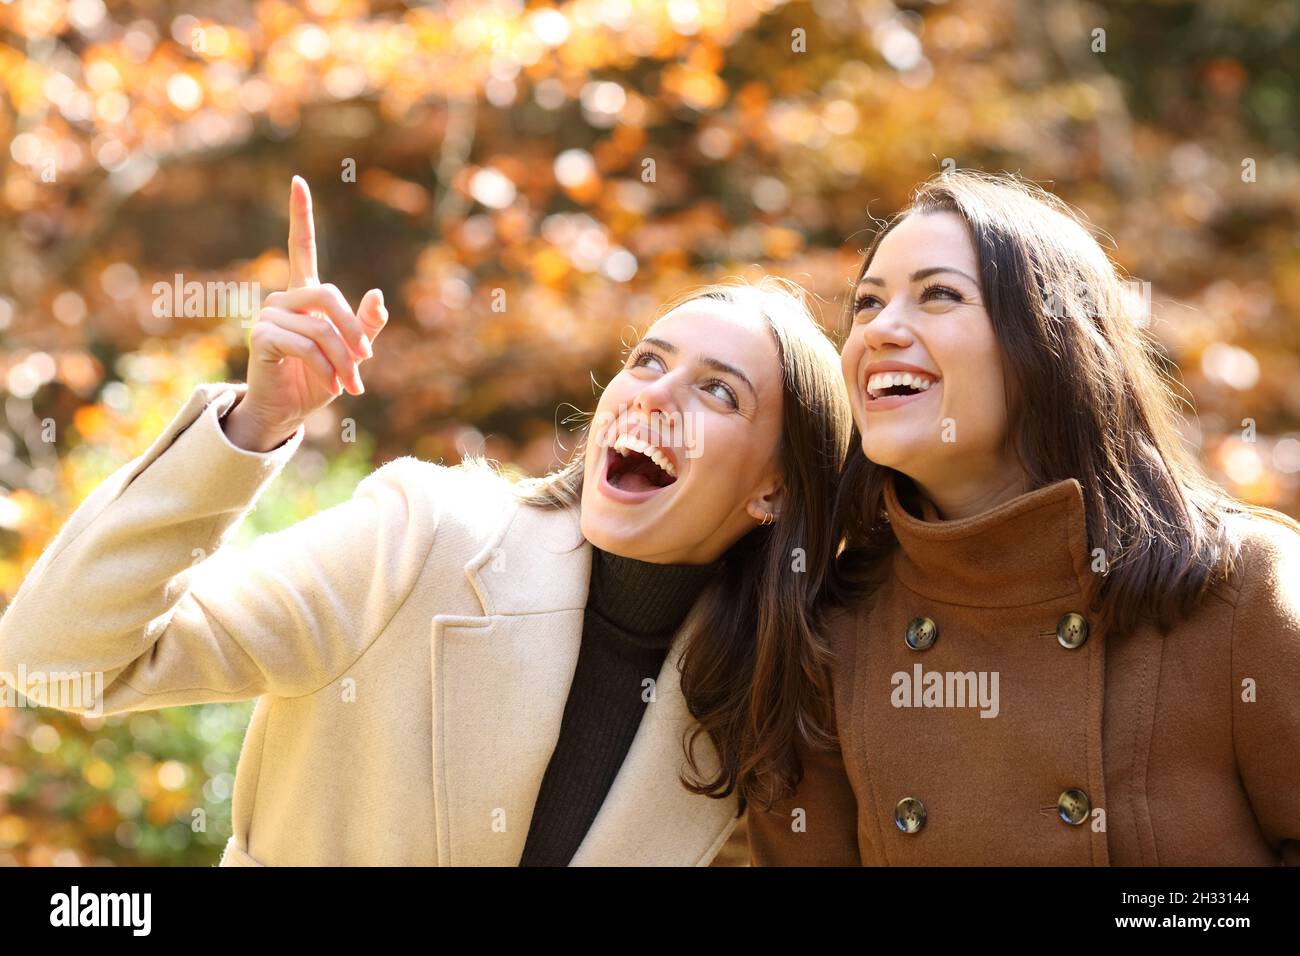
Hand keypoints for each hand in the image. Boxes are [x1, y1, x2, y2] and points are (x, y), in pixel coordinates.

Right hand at [229, 175, 387, 448]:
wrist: (288, 413)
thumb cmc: (318, 381)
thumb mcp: (351, 354)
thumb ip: (366, 326)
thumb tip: (377, 294)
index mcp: (305, 297)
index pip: (301, 248)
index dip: (300, 216)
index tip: (298, 182)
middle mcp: (283, 300)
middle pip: (328, 295)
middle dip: (353, 331)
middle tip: (365, 361)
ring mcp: (268, 317)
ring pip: (320, 327)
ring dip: (342, 359)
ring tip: (349, 384)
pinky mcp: (261, 338)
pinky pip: (304, 344)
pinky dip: (324, 367)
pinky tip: (330, 384)